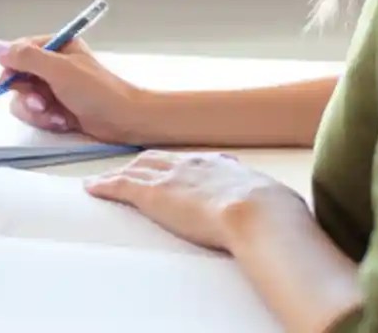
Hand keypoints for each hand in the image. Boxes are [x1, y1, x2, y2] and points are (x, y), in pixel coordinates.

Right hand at [0, 36, 149, 143]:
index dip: (11, 69)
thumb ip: (25, 57)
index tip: (11, 82)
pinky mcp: (57, 108)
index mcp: (56, 47)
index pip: (18, 52)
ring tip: (57, 116)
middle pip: (18, 78)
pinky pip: (36, 114)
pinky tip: (62, 122)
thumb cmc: (98, 91)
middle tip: (41, 103)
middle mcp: (53, 65)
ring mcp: (54, 88)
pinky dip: (46, 120)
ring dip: (38, 112)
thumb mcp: (59, 69)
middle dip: (28, 95)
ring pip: (24, 99)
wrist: (125, 121)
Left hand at [85, 150, 307, 251]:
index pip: (192, 162)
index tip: (171, 170)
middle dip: (142, 163)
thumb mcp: (275, 202)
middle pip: (158, 158)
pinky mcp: (153, 194)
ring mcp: (171, 177)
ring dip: (119, 173)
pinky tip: (92, 188)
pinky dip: (104, 185)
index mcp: (221, 166)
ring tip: (105, 180)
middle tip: (129, 169)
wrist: (259, 214)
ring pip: (136, 169)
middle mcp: (193, 164)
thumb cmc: (275, 214)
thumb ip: (271, 206)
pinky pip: (120, 186)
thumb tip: (285, 218)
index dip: (176, 165)